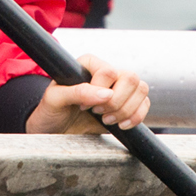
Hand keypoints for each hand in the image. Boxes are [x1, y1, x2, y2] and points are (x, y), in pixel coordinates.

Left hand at [25, 54, 150, 133]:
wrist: (55, 131)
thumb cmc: (51, 111)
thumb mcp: (55, 99)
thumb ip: (77, 92)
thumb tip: (106, 94)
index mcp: (89, 64)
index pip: (109, 72)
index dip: (99, 92)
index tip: (84, 106)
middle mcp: (106, 73)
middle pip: (130, 78)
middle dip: (117, 102)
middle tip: (99, 113)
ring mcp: (118, 88)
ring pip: (141, 89)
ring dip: (126, 110)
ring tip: (107, 120)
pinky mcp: (126, 104)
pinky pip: (145, 104)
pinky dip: (136, 117)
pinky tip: (121, 125)